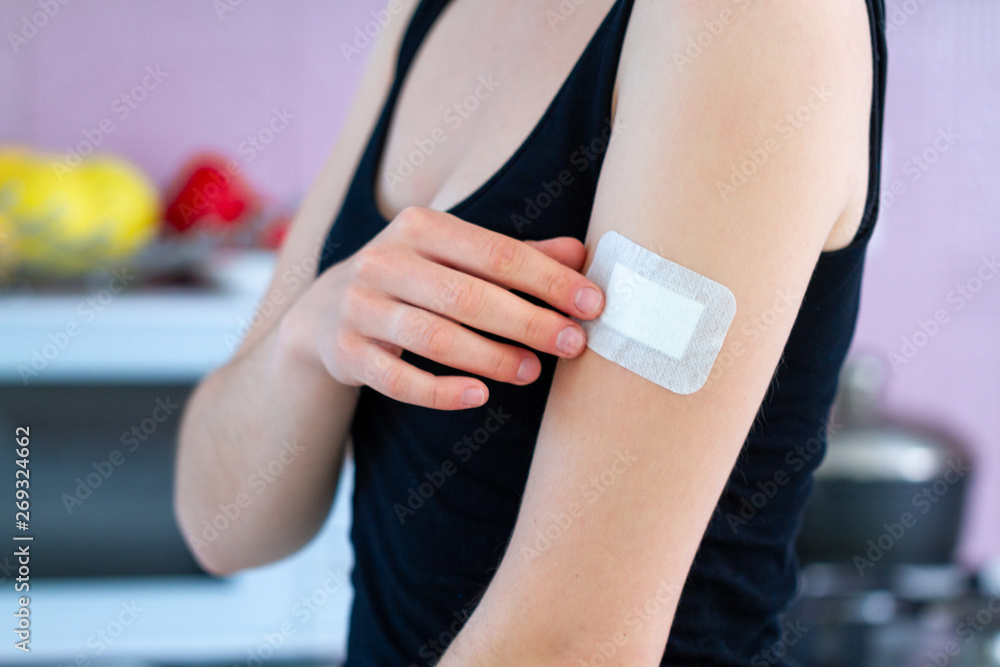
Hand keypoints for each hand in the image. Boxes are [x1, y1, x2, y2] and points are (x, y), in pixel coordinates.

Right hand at [280, 207, 604, 409]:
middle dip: (528, 321)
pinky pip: (397, 379)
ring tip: (532, 371)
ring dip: (490, 357)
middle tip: (574, 344)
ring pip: (433, 337)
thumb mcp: (454, 255)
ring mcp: (360, 307)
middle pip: (467, 295)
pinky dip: (440, 391)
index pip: (496, 252)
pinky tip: (480, 396)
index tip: (593, 304)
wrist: (324, 311)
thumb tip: (580, 253)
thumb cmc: (412, 278)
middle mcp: (385, 260)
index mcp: (420, 227)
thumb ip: (515, 255)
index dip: (548, 280)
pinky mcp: (346, 352)